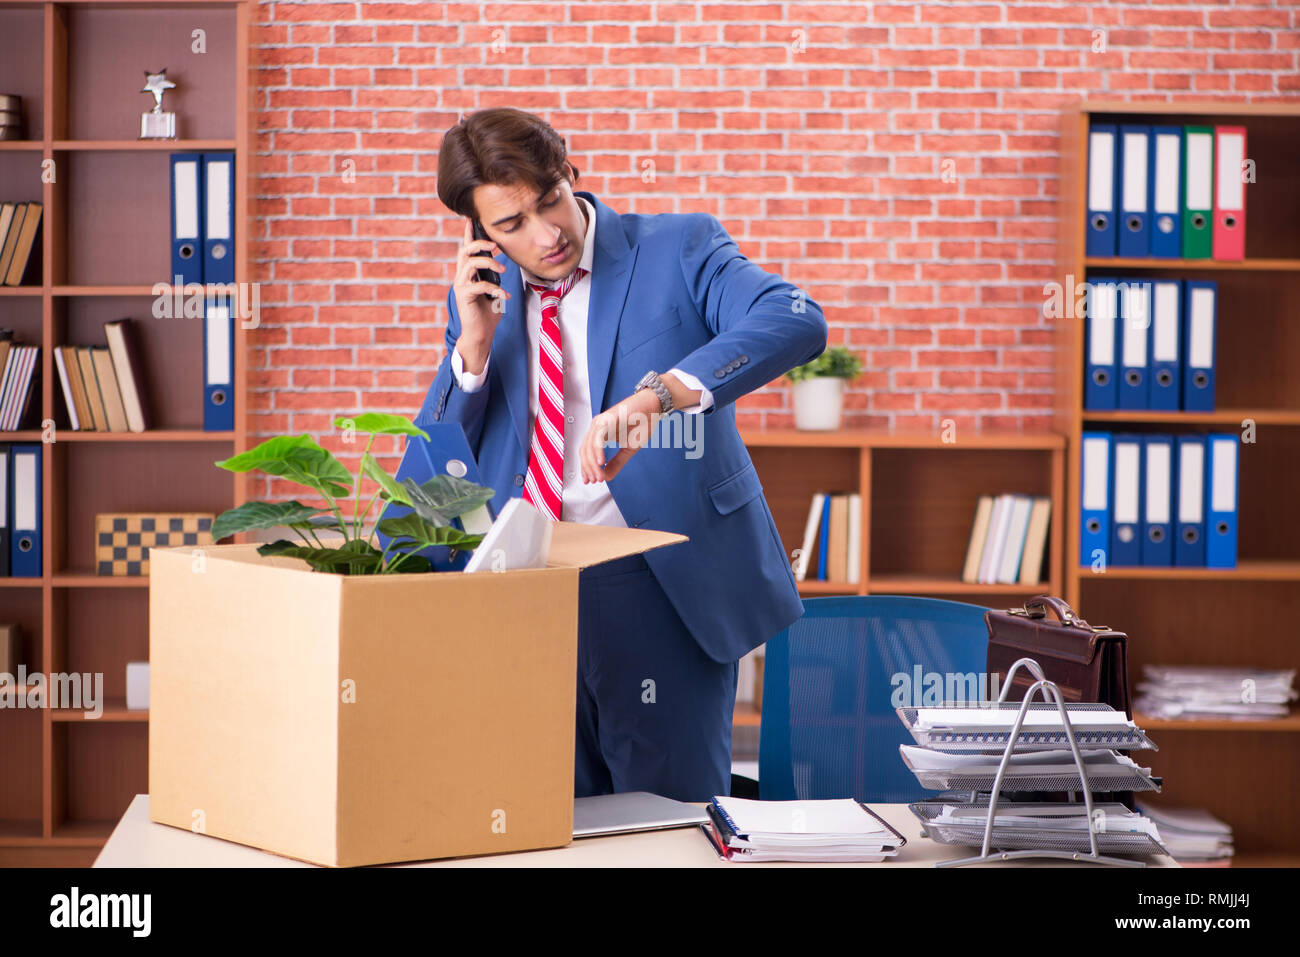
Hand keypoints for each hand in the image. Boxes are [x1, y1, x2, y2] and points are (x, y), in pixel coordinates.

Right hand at [452, 218, 510, 370]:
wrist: (481, 335)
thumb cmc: (488, 313)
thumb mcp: (493, 291)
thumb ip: (493, 278)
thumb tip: (501, 265)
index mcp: (468, 273)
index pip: (466, 249)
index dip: (468, 234)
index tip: (472, 219)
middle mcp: (462, 277)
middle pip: (465, 251)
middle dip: (479, 243)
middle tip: (495, 245)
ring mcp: (461, 286)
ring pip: (470, 263)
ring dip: (489, 263)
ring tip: (503, 271)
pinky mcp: (464, 296)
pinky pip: (480, 285)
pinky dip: (495, 290)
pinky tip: (504, 297)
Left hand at [579, 389, 661, 482]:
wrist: (653, 406)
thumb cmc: (641, 423)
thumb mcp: (628, 449)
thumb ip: (617, 463)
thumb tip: (606, 476)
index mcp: (599, 433)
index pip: (586, 453)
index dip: (586, 468)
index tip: (590, 481)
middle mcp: (597, 427)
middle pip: (584, 451)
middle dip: (588, 468)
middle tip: (596, 480)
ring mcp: (601, 422)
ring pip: (589, 445)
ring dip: (593, 463)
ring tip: (599, 475)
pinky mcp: (608, 419)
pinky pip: (598, 437)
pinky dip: (598, 450)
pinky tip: (601, 462)